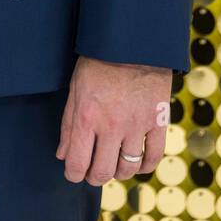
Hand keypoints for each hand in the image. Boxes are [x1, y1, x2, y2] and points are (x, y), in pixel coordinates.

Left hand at [56, 55, 171, 184]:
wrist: (133, 42)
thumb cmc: (98, 62)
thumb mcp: (75, 88)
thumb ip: (68, 125)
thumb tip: (62, 155)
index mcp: (87, 117)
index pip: (77, 163)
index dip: (73, 174)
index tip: (73, 173)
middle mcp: (111, 126)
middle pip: (102, 172)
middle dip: (94, 177)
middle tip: (93, 172)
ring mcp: (137, 125)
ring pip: (127, 168)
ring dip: (118, 172)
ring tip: (113, 164)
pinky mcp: (158, 122)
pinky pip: (153, 157)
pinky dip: (144, 166)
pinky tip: (136, 162)